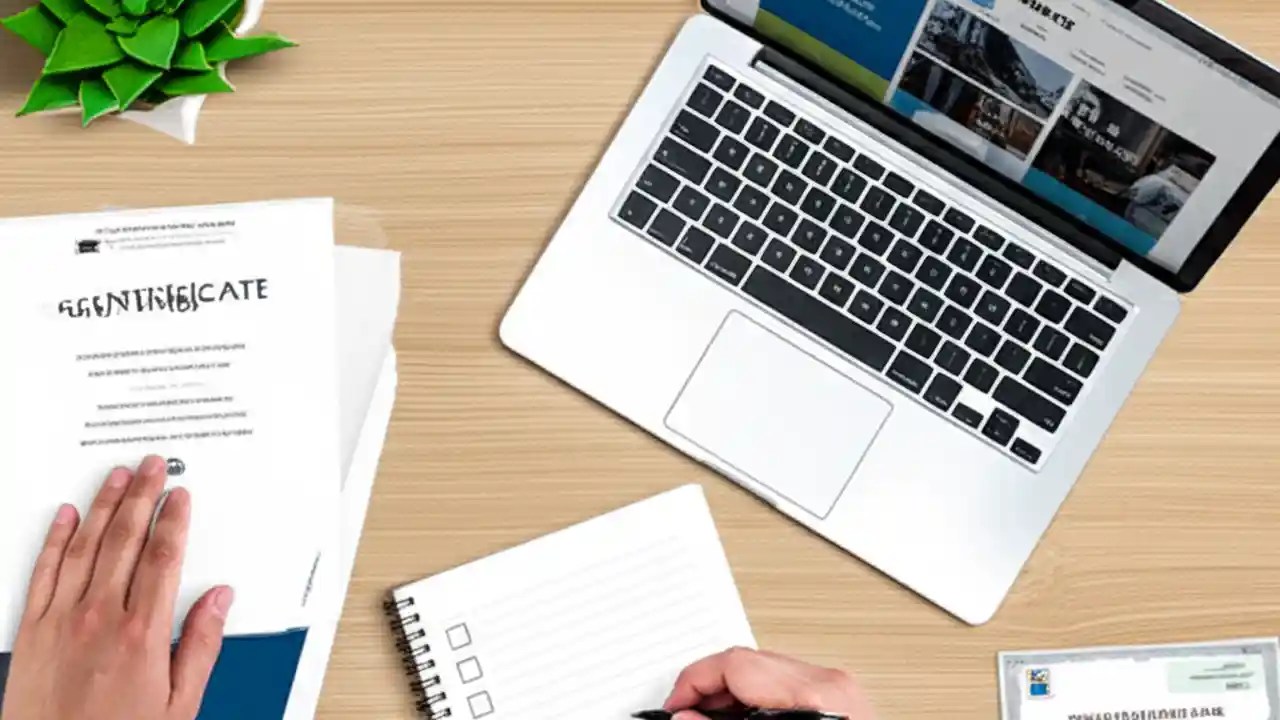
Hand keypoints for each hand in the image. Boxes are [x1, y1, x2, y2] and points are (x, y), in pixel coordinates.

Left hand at [1, 457, 232, 719]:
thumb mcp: (179, 703)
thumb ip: (202, 645)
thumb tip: (220, 601)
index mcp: (142, 635)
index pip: (163, 558)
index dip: (173, 520)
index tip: (179, 497)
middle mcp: (100, 619)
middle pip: (125, 540)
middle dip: (141, 498)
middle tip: (150, 467)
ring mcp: (61, 621)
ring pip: (85, 547)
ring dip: (102, 506)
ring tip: (116, 478)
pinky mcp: (31, 631)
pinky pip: (44, 572)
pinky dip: (54, 540)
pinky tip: (65, 517)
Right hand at [664, 647, 874, 718]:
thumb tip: (686, 717)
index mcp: (812, 696)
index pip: (735, 664)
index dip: (694, 681)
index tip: (676, 704)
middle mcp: (830, 683)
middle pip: (749, 661)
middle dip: (710, 687)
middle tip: (687, 713)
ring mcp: (838, 688)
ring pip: (766, 669)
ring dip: (733, 692)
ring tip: (713, 719)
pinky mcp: (840, 697)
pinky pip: (787, 682)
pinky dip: (759, 697)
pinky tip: (745, 718)